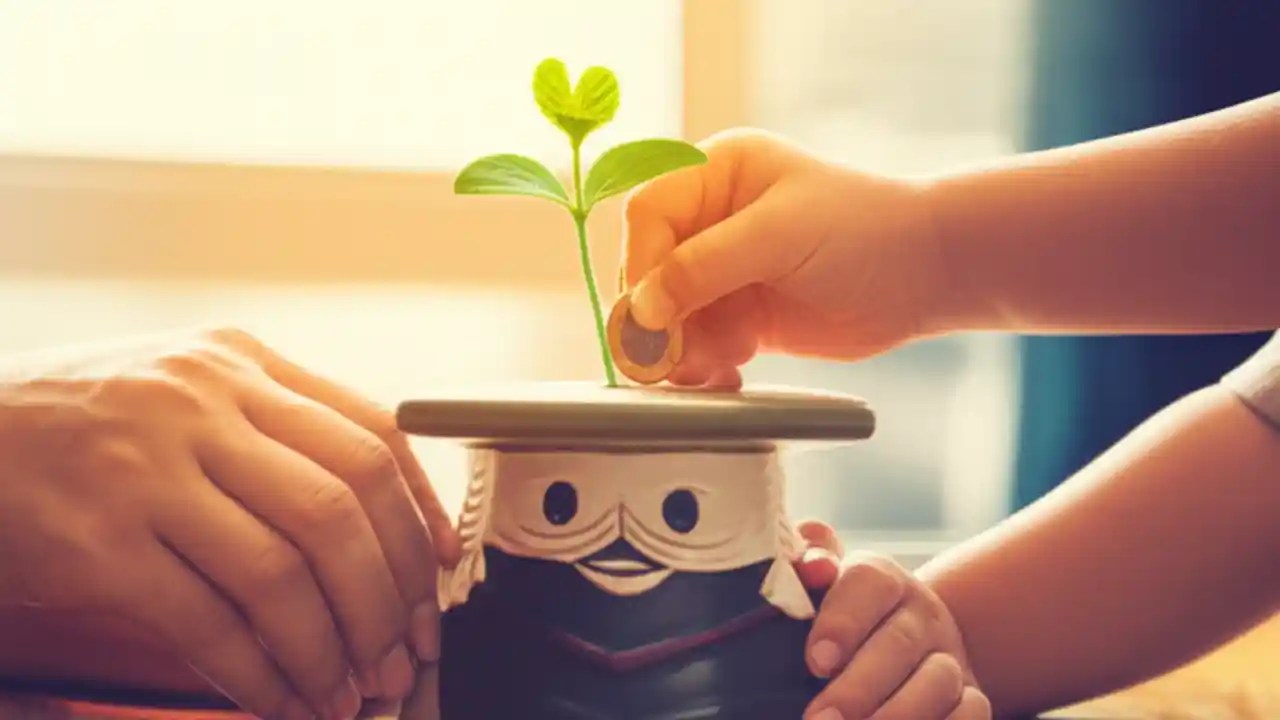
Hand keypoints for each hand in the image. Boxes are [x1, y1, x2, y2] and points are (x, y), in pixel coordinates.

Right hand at [0, 328, 459, 719]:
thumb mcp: (187, 388)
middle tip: (402, 652)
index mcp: (239, 363)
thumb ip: (276, 426)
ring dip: (330, 647)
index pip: (372, 435)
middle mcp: (203, 404)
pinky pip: (209, 621)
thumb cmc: (82, 420)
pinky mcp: (100, 541)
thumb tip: (377, 514)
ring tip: (348, 691)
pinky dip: (260, 673)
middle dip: (387, 596)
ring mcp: (149, 469)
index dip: (420, 513)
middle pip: (342, 507)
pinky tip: (282, 700)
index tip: (441, 570)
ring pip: (283, 570)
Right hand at [620, 128, 943, 387]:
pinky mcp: (741, 315)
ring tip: (714, 368)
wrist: (926, 275)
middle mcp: (712, 218)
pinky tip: (730, 374)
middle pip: (649, 270)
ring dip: (681, 349)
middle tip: (671, 357)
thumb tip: (640, 309)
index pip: (648, 213)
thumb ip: (704, 266)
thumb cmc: (861, 231)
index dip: (641, 264)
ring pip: (669, 315)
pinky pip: (698, 344)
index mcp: (716, 173)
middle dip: (658, 317)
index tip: (652, 312)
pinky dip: (703, 365)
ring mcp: (725, 270)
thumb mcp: (778, 236)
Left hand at [803, 550, 989, 719]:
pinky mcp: (971, 695)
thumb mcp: (818, 589)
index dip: (843, 621)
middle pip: (899, 643)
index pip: (869, 582)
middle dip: (858, 688)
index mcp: (882, 579)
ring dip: (896, 716)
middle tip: (820, 719)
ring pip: (938, 682)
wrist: (894, 642)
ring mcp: (951, 656)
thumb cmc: (840, 619)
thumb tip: (812, 567)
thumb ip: (807, 567)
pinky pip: (972, 714)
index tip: (817, 661)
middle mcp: (922, 613)